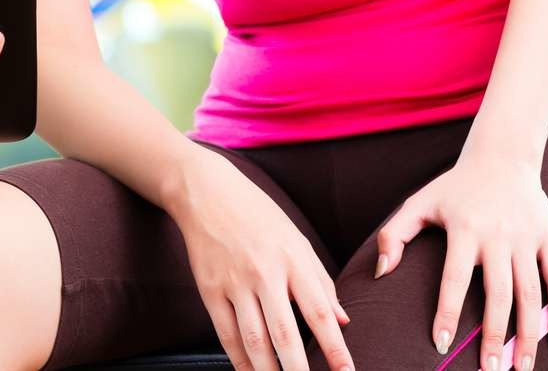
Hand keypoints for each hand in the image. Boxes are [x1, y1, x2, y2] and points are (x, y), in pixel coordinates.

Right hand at [171, 147, 352, 370]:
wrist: (205, 192)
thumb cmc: (258, 215)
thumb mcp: (297, 240)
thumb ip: (320, 281)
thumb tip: (342, 320)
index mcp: (292, 260)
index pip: (319, 313)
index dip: (335, 348)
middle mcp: (264, 273)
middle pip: (285, 334)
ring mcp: (234, 282)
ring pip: (254, 339)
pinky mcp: (209, 288)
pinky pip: (225, 333)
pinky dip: (239, 360)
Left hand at [377, 155, 547, 370]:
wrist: (501, 159)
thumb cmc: (453, 188)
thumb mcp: (418, 203)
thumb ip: (393, 236)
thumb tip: (380, 273)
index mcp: (463, 230)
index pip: (453, 280)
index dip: (446, 313)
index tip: (440, 343)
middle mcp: (497, 236)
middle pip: (497, 295)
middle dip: (493, 336)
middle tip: (490, 370)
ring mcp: (525, 239)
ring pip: (529, 294)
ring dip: (527, 333)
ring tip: (520, 366)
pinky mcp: (547, 239)